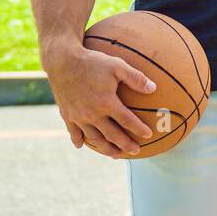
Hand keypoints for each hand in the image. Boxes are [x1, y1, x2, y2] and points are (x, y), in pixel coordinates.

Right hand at [43, 41, 156, 158]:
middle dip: (124, 145)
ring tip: (115, 155)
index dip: (139, 129)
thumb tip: (154, 88)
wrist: (62, 60)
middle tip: (135, 152)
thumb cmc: (93, 61)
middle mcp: (92, 114)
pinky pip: (73, 132)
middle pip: (111, 135)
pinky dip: (78, 140)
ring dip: (105, 148)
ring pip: (94, 138)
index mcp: (106, 103)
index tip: (148, 135)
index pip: (127, 121)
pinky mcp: (67, 114)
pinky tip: (81, 146)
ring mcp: (78, 116)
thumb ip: (136, 78)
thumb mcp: (117, 65)